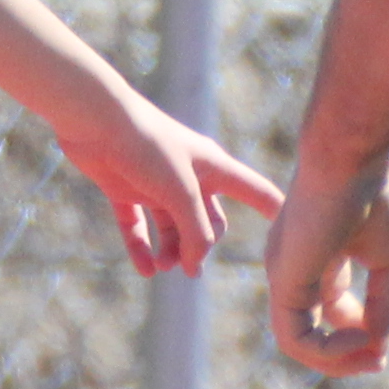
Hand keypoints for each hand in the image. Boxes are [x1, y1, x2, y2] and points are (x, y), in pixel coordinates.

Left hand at [63, 94, 282, 277]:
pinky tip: (145, 269)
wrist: (94, 119)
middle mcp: (188, 176)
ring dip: (170, 250)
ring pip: (171, 227)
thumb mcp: (180, 192)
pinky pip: (137, 226)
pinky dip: (141, 247)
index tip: (293, 226)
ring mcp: (155, 183)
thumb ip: (195, 231)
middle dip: (200, 246)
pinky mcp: (124, 187)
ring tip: (162, 267)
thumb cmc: (146, 146)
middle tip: (188, 267)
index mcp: (212, 167)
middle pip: (208, 220)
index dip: (271, 208)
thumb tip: (195, 266)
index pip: (252, 190)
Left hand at [262, 145, 388, 375]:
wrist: (355, 153)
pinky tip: (360, 337)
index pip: (330, 308)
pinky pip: (296, 338)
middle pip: (310, 330)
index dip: (357, 333)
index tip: (382, 345)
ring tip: (371, 355)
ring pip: (297, 343)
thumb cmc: (377, 193)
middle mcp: (296, 266)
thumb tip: (379, 346)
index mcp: (320, 255)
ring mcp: (286, 273)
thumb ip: (385, 303)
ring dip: (337, 361)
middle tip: (378, 361)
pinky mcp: (284, 279)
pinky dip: (328, 351)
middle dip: (345, 355)